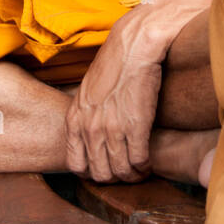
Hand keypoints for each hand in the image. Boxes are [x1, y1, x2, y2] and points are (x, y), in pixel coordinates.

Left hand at [64, 0, 219, 182]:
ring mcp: (111, 129)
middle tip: (125, 172)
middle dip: (114, 178)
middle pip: (99, 173)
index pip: (76, 164)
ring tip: (140, 171)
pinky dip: (144, 167)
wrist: (133, 45)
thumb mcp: (87, 90)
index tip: (105, 168)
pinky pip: (138, 161)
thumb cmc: (114, 63)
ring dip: (132, 176)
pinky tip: (148, 162)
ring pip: (120, 171)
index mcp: (75, 119)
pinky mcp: (135, 127)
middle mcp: (89, 128)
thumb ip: (86, 114)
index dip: (91, 173)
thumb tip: (90, 132)